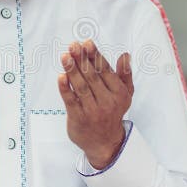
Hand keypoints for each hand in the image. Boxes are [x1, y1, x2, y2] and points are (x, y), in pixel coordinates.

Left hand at [57, 39, 133, 168]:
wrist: (105, 143)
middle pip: (92, 76)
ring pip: (81, 86)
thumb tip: (125, 55)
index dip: (95, 56)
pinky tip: (61, 76)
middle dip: (81, 59)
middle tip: (73, 45)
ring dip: (72, 70)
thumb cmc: (113, 113)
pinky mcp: (78, 118)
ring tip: (65, 56)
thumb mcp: (125, 95)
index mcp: (119, 93)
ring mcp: (92, 110)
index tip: (86, 43)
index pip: (105, 70)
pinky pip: (70, 100)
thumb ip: (124, 74)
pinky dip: (65, 88)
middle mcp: (107, 101)